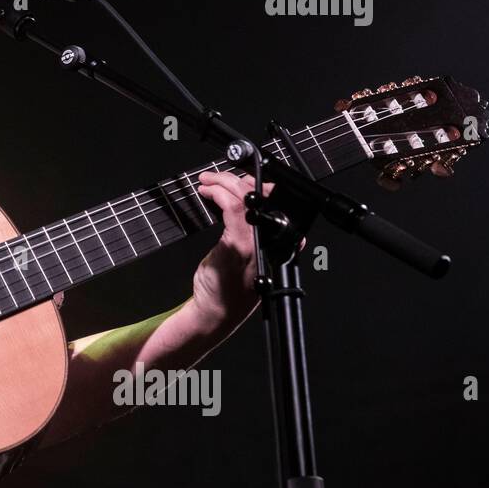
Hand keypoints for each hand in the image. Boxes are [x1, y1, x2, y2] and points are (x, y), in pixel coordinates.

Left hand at [191, 170, 287, 330]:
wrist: (217, 312)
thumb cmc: (229, 286)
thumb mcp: (248, 255)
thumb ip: (255, 233)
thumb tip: (247, 202)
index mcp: (280, 242)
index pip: (277, 202)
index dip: (260, 183)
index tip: (242, 176)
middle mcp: (274, 240)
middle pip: (263, 195)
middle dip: (238, 178)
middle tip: (217, 176)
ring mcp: (256, 242)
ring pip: (246, 197)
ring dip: (224, 182)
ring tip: (208, 181)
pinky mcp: (238, 244)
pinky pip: (233, 208)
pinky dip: (219, 194)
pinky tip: (208, 192)